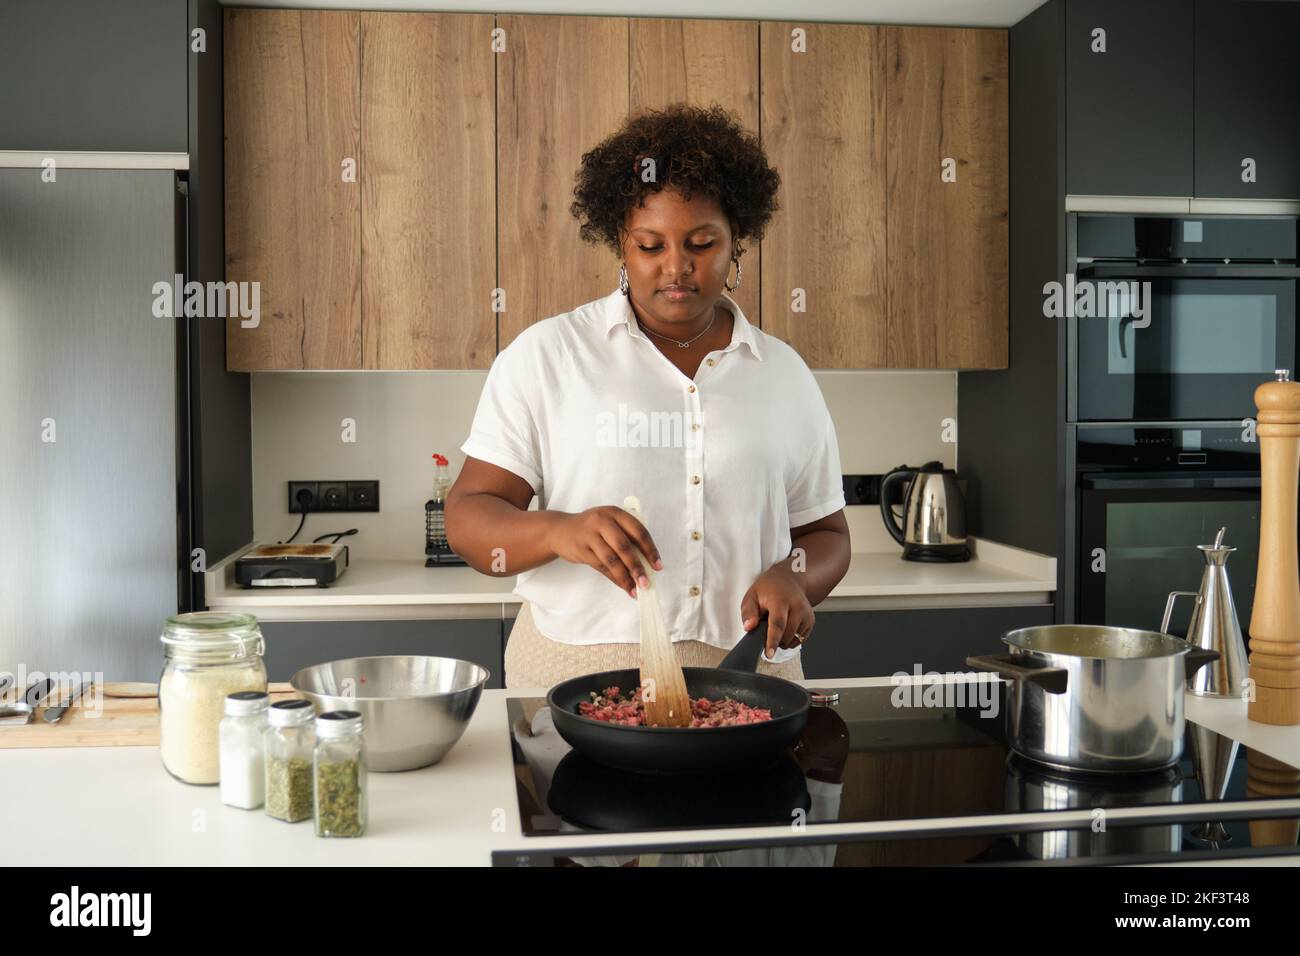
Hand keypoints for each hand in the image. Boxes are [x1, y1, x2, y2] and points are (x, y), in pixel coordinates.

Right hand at [546, 506, 661, 598]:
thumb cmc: (592, 528)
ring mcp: (590, 535)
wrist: (560, 530)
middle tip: (646, 582)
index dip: (650, 550)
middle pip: (624, 546)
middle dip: (637, 567)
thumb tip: (646, 563)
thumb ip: (626, 537)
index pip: (638, 531)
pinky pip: (601, 567)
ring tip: (636, 589)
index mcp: (615, 513)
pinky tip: (623, 586)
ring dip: (625, 577)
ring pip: (612, 559)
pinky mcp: (581, 549)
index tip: (658, 565)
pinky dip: (614, 578)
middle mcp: (602, 521)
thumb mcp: (609, 523)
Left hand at [739, 565, 814, 659]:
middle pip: (786, 635)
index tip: (769, 653)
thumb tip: (749, 627)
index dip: (772, 640)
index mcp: (781, 600)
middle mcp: (797, 607)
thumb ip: (748, 612)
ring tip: (776, 625)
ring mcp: (806, 614)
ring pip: (793, 640)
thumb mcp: (752, 596)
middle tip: (766, 630)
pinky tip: (785, 627)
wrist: (789, 580)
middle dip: (774, 641)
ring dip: (782, 640)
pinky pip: (800, 640)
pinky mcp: (811, 621)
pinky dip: (790, 639)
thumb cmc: (769, 589)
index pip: (778, 623)